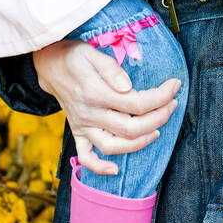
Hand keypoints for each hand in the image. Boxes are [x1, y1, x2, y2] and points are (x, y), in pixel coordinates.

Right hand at [33, 37, 180, 175]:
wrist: (48, 65)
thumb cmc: (74, 56)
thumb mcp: (91, 53)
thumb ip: (111, 69)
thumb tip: (128, 87)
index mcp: (95, 93)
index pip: (136, 103)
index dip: (161, 97)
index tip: (174, 85)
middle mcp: (90, 114)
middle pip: (131, 128)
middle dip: (158, 119)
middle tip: (172, 105)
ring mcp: (83, 126)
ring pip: (113, 146)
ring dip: (139, 143)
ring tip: (157, 131)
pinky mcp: (78, 132)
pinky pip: (86, 157)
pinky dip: (99, 167)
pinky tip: (115, 169)